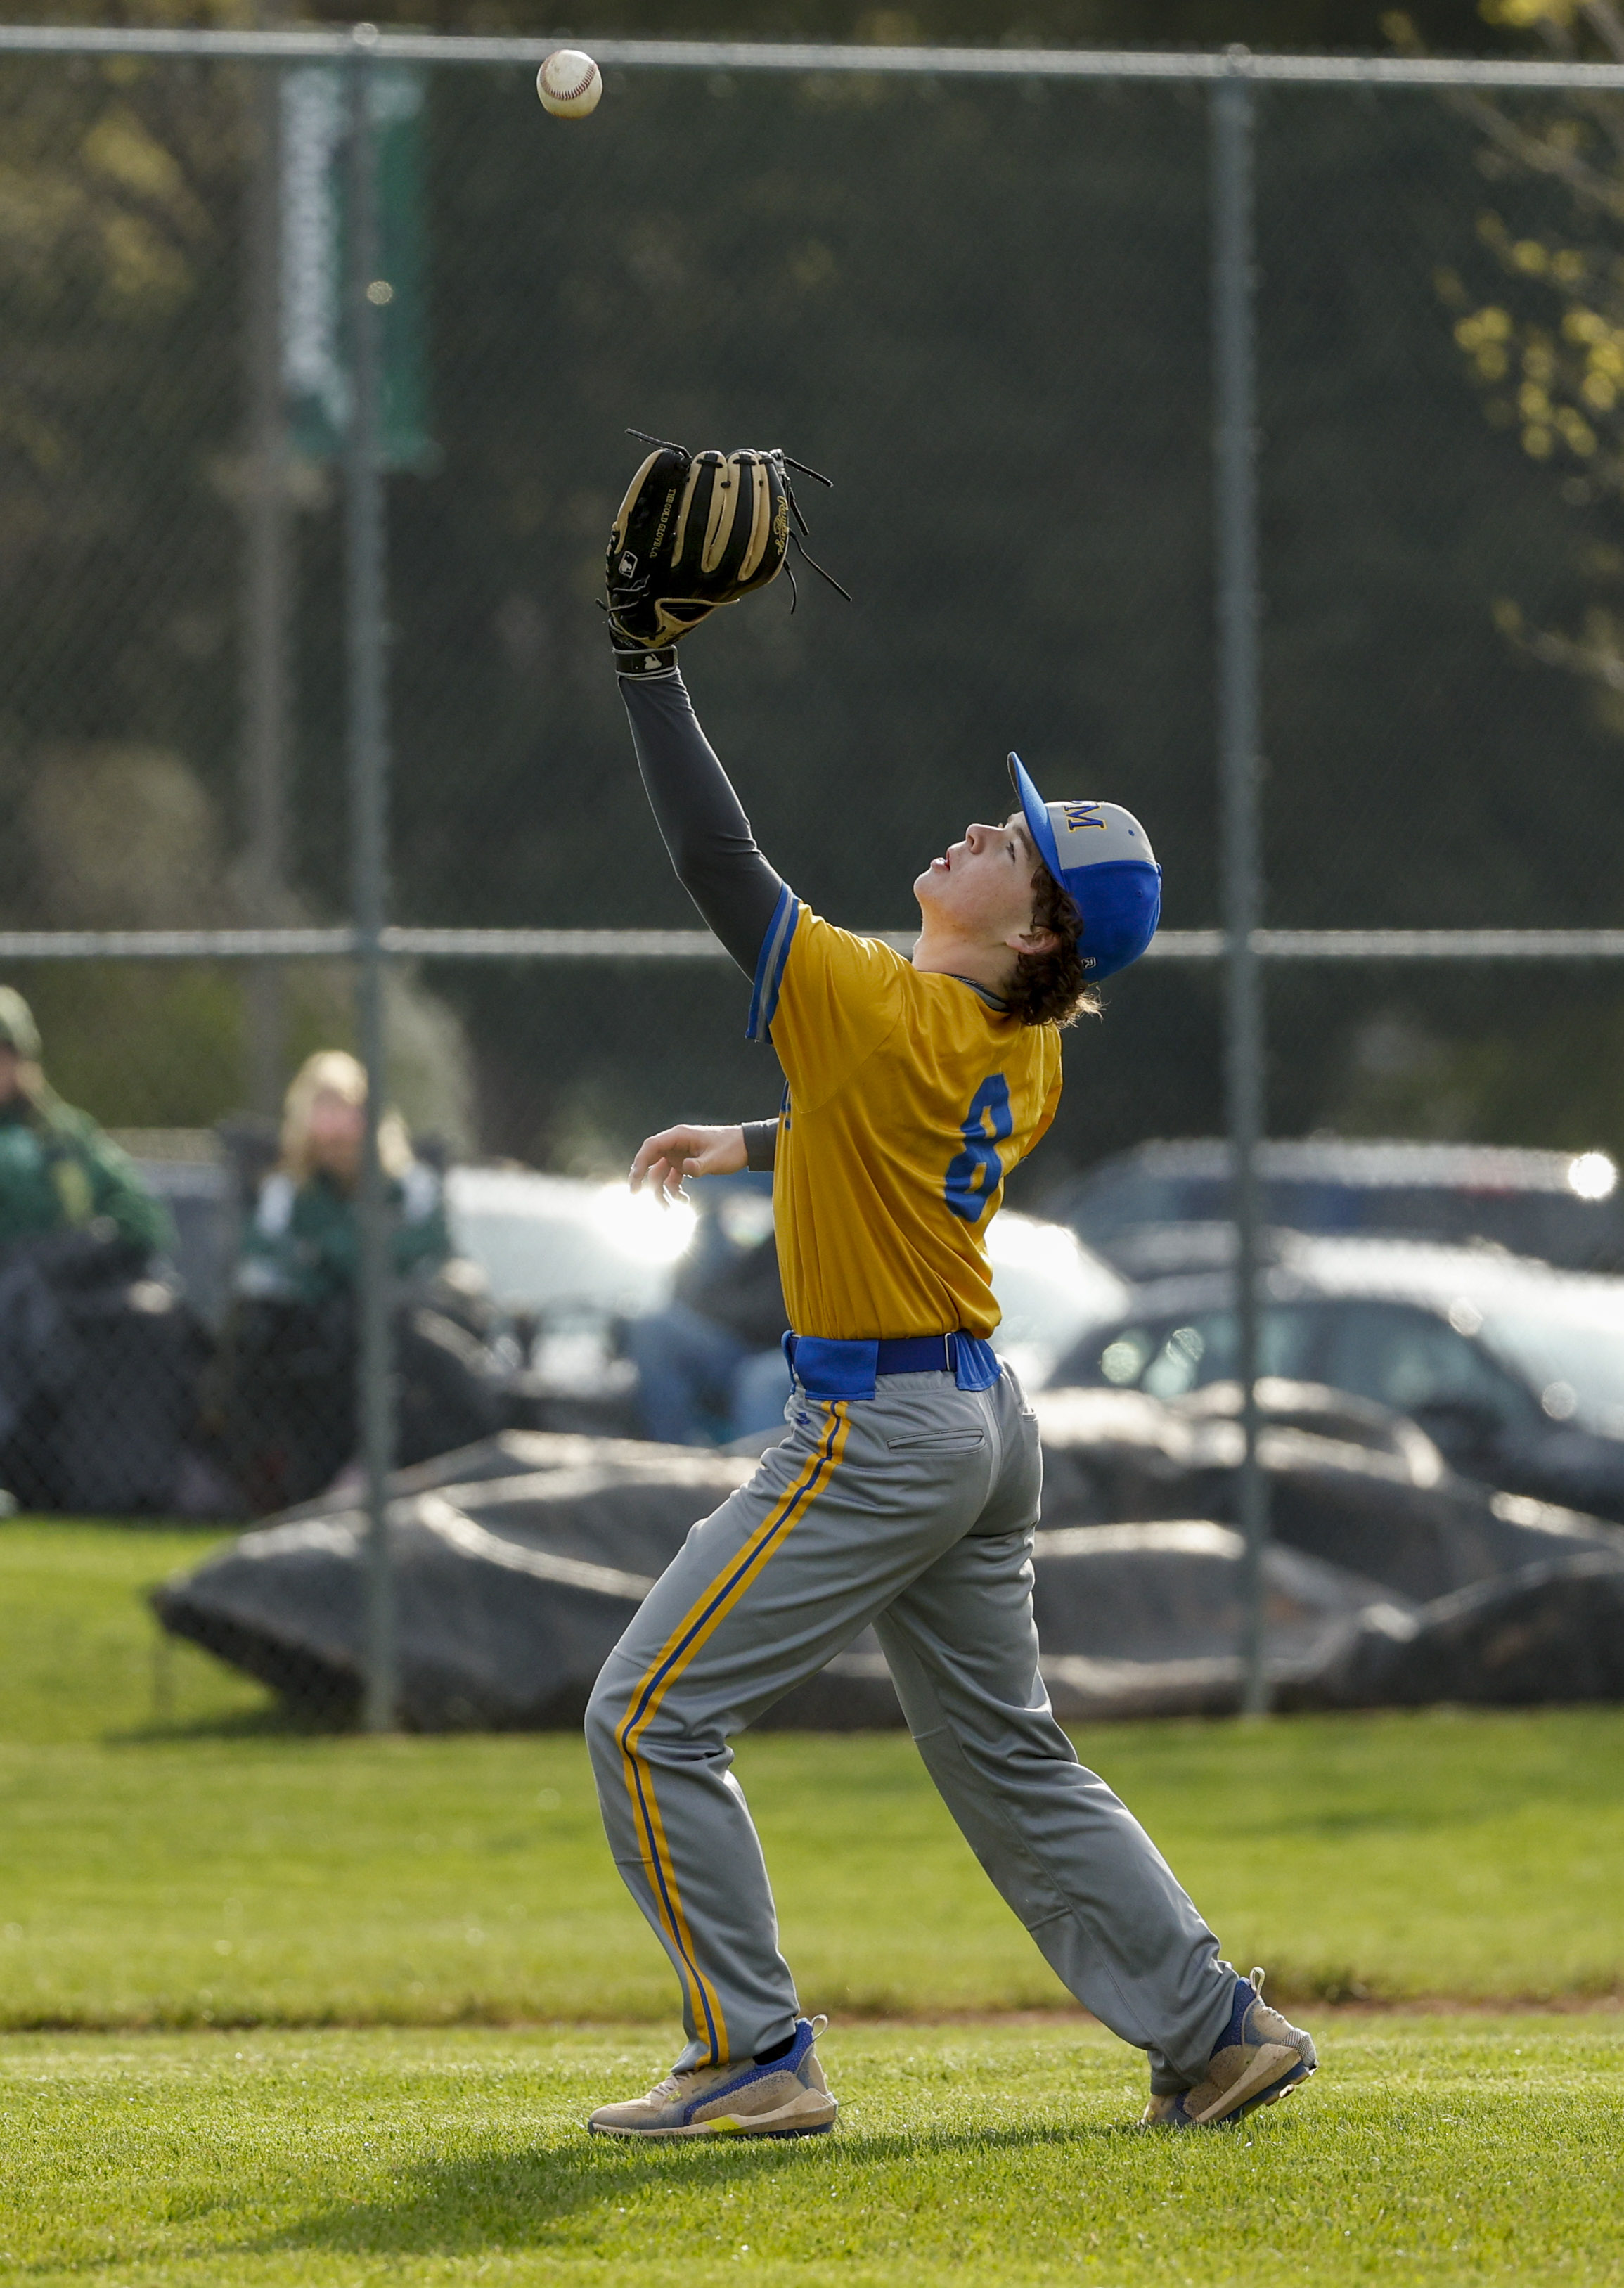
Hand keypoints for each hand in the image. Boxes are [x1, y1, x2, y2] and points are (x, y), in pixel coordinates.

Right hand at [629, 1123, 746, 1205]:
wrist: (746, 1147)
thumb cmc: (731, 1148)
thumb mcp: (716, 1158)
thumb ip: (699, 1165)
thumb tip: (685, 1169)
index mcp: (679, 1136)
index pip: (652, 1146)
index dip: (640, 1161)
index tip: (636, 1178)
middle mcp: (675, 1145)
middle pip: (650, 1160)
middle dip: (642, 1178)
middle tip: (635, 1194)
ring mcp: (679, 1155)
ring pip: (661, 1174)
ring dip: (661, 1192)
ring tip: (668, 1209)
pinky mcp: (685, 1164)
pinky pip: (672, 1179)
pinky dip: (674, 1191)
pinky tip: (683, 1201)